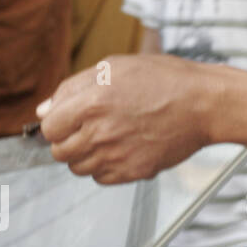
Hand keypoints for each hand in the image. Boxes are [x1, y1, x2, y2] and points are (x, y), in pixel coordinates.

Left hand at [37, 54, 212, 183]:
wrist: (203, 104)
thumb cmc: (163, 80)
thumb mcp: (113, 67)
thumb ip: (72, 88)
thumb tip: (44, 110)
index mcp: (92, 101)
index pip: (49, 129)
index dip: (54, 124)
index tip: (65, 121)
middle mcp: (101, 131)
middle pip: (59, 152)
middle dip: (67, 141)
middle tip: (86, 129)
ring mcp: (116, 155)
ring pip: (78, 168)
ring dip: (85, 155)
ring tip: (106, 137)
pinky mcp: (132, 171)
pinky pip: (101, 178)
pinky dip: (104, 168)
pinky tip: (120, 149)